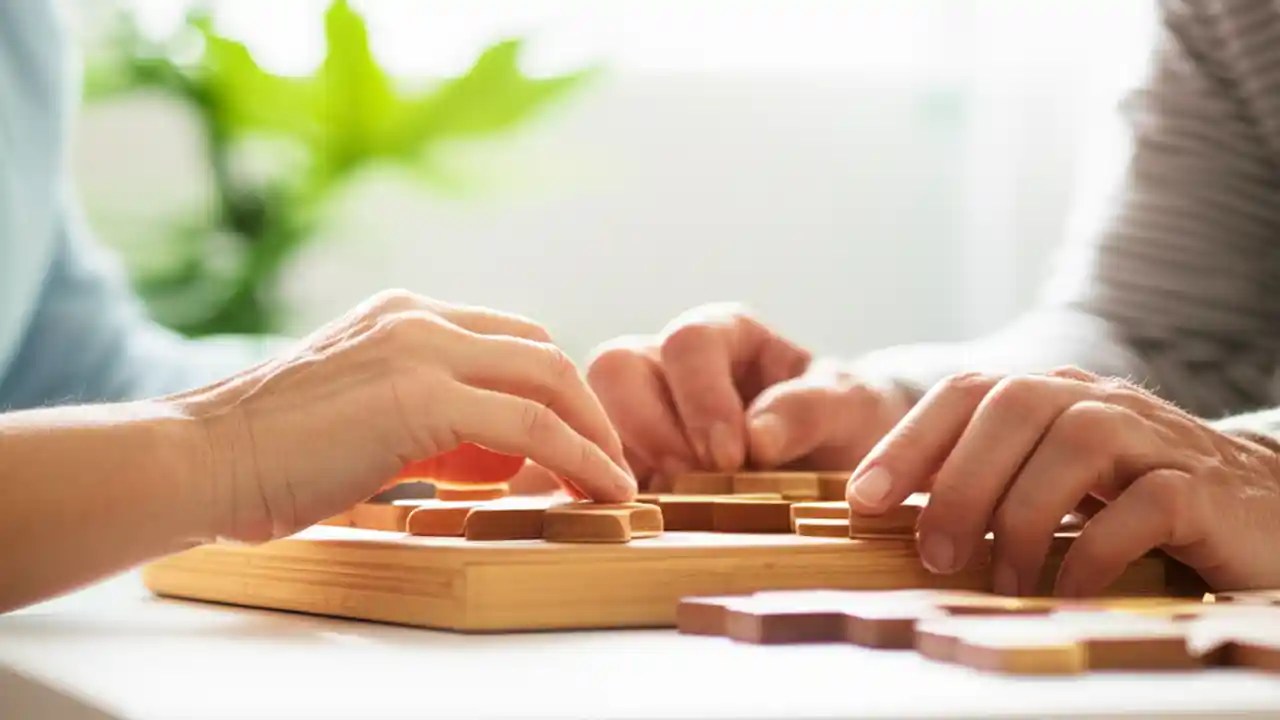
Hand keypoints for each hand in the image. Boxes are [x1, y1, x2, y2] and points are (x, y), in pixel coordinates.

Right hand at [174, 290, 633, 541]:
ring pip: (548, 379)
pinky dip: (580, 458)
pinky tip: (599, 489)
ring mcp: (421, 348)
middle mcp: (418, 317)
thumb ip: (428, 424)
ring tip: (613, 483)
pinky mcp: (422, 395)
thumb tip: (486, 456)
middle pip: (540, 351)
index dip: (553, 390)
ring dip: (593, 435)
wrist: (200, 457)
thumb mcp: (364, 420)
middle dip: (587, 409)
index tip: (577, 440)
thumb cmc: (269, 454)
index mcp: (402, 316)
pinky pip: (532, 426)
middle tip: (609, 462)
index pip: (508, 339)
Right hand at [587, 303, 909, 487]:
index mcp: (725, 335)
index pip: (688, 343)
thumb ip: (811, 409)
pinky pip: (592, 466)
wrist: (844, 454)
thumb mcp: (850, 406)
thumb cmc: (846, 416)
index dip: (701, 400)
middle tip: (690, 480)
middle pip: (615, 367)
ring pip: (591, 414)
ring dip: (622, 462)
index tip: (732, 457)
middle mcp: (671, 364)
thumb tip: (758, 438)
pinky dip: (606, 494)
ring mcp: (643, 409)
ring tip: (669, 505)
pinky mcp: (632, 456)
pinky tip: (641, 522)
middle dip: (647, 429)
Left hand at [848, 367, 1279, 595]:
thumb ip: (987, 479)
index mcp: (1052, 396)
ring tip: (999, 580)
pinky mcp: (1203, 490)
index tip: (863, 499)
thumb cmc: (1134, 497)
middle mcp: (1098, 403)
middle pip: (1013, 407)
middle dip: (960, 483)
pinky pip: (1143, 506)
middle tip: (934, 556)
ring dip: (1022, 516)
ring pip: (1074, 444)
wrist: (1261, 506)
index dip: (909, 441)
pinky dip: (1094, 552)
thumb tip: (889, 514)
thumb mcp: (1053, 479)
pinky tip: (1065, 592)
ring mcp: (1154, 440)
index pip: (967, 392)